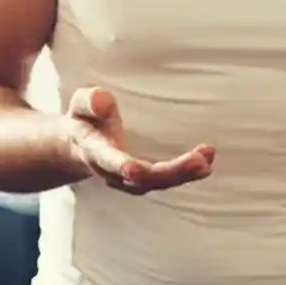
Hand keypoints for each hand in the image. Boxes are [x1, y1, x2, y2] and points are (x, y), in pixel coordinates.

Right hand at [65, 87, 214, 194]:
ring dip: (184, 174)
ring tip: (208, 157)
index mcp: (96, 152)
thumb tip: (104, 100)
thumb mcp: (80, 105)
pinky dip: (187, 174)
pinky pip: (166, 181)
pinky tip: (207, 163)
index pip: (109, 161)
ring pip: (157, 184)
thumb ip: (91, 101)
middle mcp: (113, 172)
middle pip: (142, 179)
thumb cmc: (85, 119)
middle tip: (200, 160)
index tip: (133, 168)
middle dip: (171, 173)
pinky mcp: (145, 179)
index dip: (121, 166)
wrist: (77, 148)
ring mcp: (130, 180)